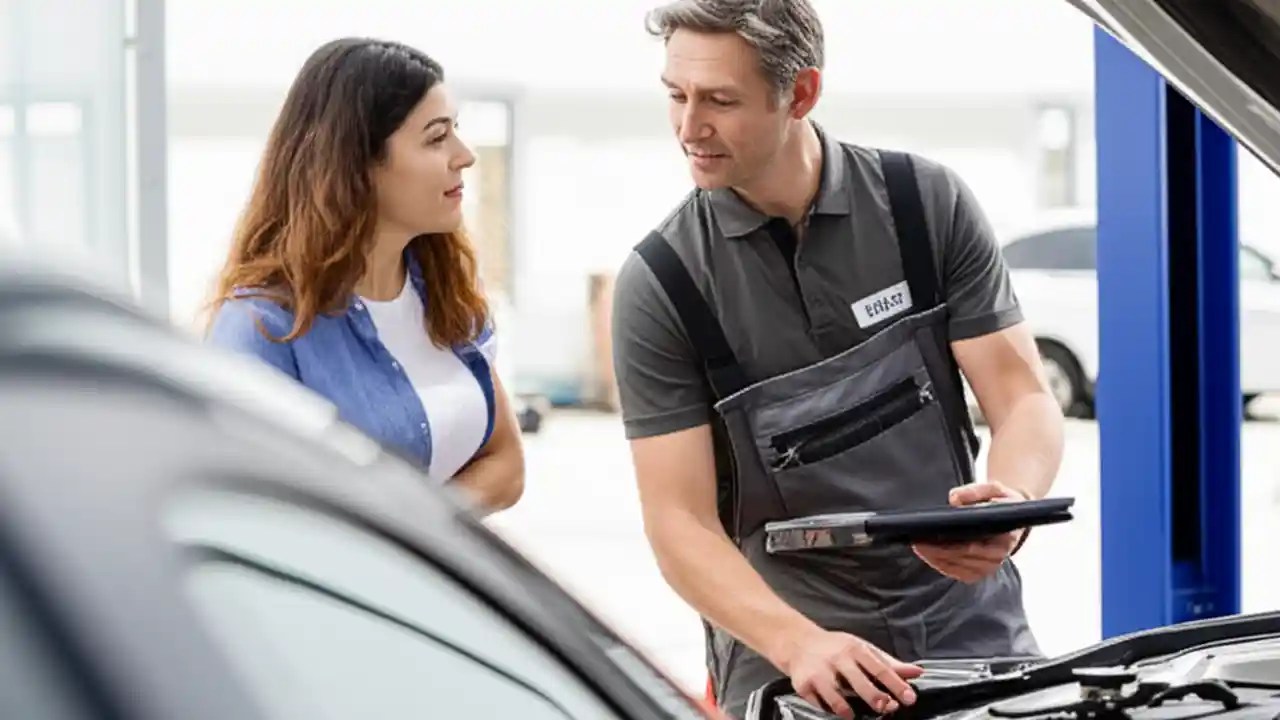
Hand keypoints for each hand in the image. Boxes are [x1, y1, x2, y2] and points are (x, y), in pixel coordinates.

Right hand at [783, 628, 922, 718]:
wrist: (798, 642)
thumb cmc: (837, 648)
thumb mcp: (863, 650)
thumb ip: (889, 663)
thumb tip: (917, 672)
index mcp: (855, 649)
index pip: (879, 668)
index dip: (896, 684)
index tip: (909, 697)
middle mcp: (837, 659)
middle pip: (858, 681)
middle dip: (873, 696)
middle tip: (885, 707)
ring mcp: (819, 672)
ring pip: (834, 695)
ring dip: (844, 707)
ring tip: (851, 715)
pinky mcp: (803, 684)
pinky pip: (817, 702)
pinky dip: (826, 709)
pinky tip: (834, 711)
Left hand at [911, 481, 1029, 582]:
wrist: (1011, 517)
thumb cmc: (1002, 502)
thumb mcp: (995, 489)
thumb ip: (976, 490)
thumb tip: (954, 500)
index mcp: (1006, 537)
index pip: (974, 545)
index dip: (950, 543)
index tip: (931, 534)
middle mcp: (998, 556)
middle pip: (962, 557)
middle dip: (937, 551)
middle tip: (917, 542)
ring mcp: (989, 566)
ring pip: (958, 567)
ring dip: (936, 559)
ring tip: (919, 547)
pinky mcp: (980, 571)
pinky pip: (957, 573)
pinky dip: (941, 565)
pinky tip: (928, 555)